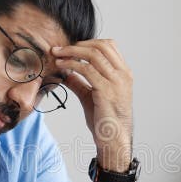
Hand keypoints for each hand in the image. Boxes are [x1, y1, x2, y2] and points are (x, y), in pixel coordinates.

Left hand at [52, 39, 133, 170]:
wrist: (113, 139)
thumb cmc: (105, 120)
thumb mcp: (91, 96)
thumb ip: (80, 83)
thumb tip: (66, 74)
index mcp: (123, 73)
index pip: (109, 46)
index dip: (88, 42)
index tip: (71, 47)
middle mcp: (123, 74)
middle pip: (101, 46)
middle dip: (77, 44)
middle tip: (59, 49)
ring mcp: (116, 81)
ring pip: (93, 54)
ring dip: (71, 52)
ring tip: (56, 55)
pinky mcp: (106, 90)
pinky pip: (86, 69)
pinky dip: (71, 64)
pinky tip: (60, 66)